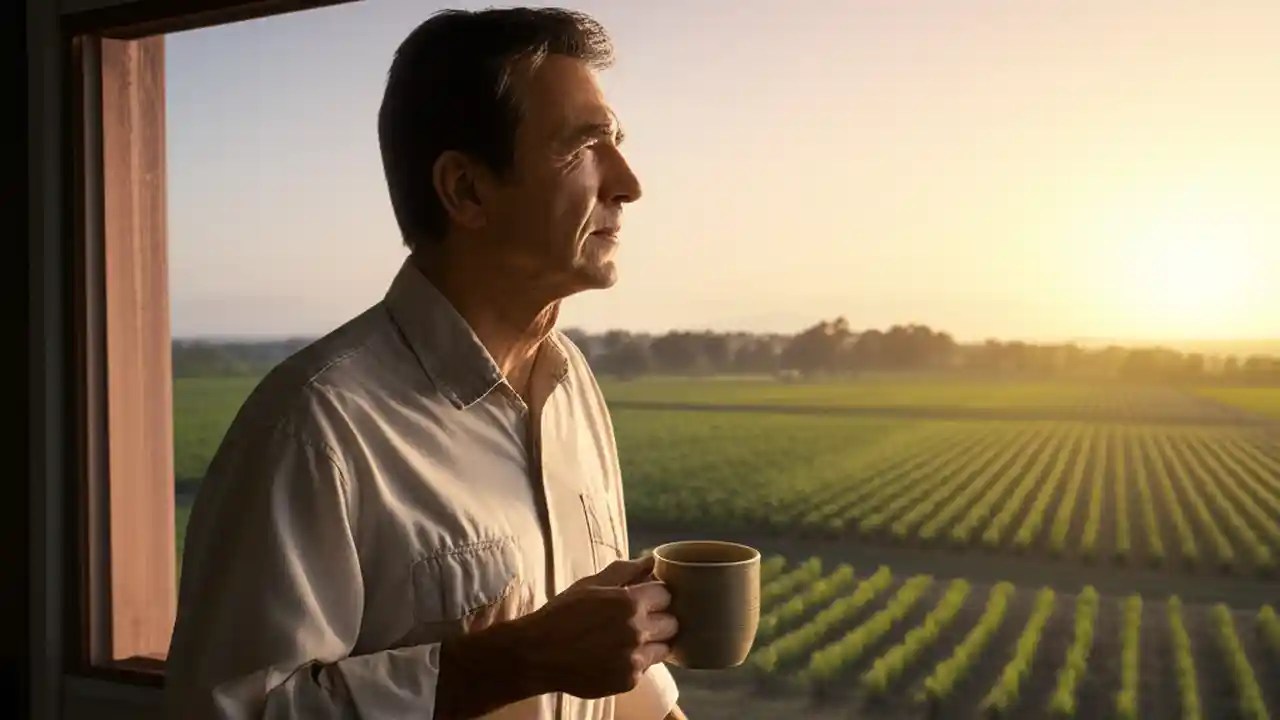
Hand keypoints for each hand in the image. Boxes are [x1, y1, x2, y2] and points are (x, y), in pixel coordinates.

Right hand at [513, 556, 677, 698]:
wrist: (538, 654)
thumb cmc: (562, 614)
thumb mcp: (591, 585)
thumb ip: (625, 571)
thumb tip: (652, 559)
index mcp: (629, 603)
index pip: (667, 595)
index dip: (655, 596)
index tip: (645, 598)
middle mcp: (636, 632)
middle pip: (672, 622)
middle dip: (659, 619)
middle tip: (639, 620)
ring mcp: (634, 659)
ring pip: (664, 647)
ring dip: (653, 642)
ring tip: (628, 639)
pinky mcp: (629, 680)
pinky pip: (646, 667)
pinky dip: (636, 661)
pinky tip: (615, 655)